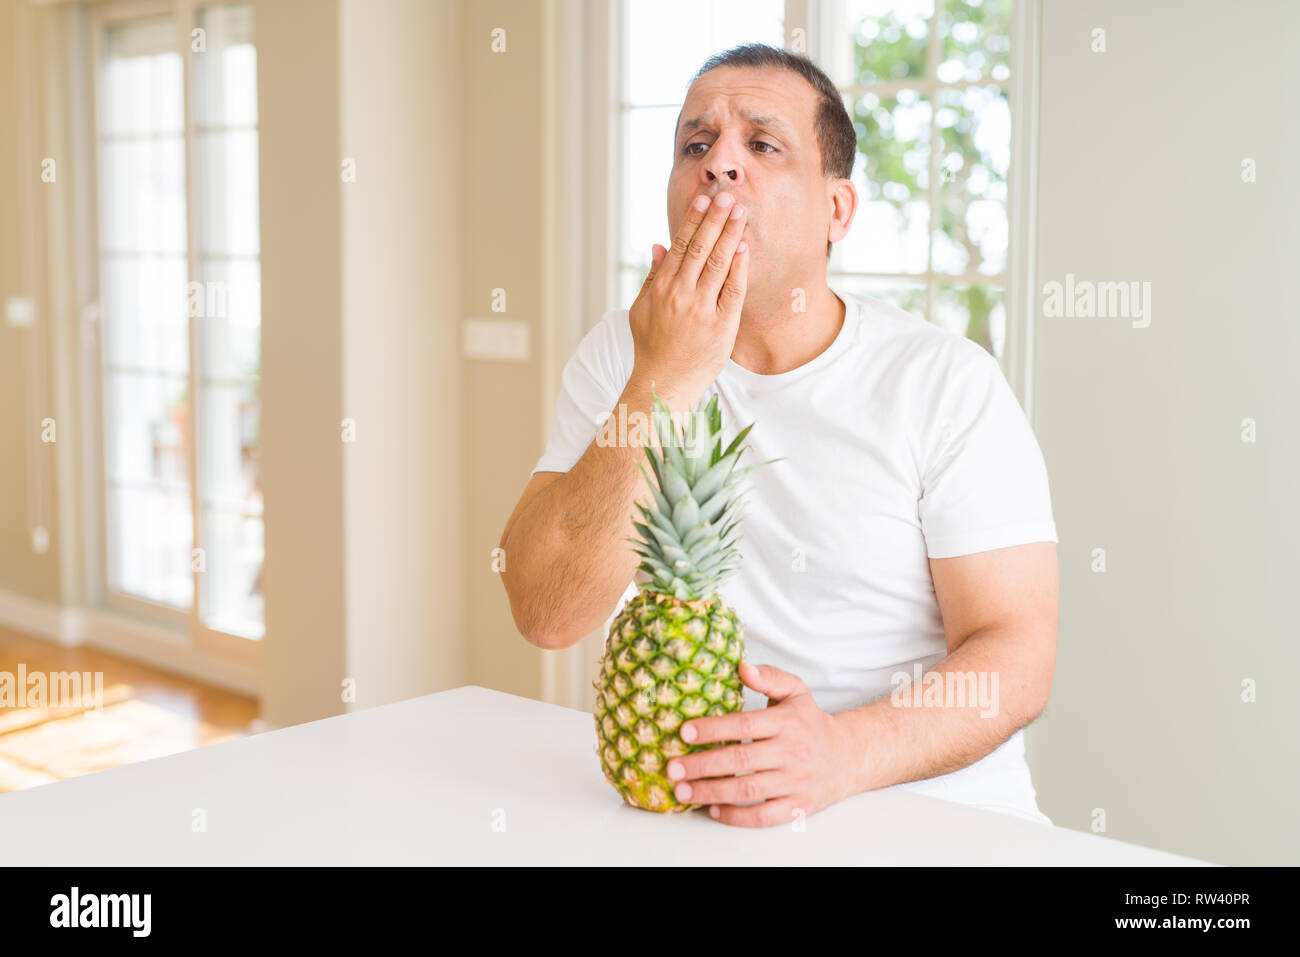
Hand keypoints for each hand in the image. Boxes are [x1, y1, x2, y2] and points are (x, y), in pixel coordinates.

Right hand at [628, 191, 748, 409]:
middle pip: (701, 248)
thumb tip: (658, 245)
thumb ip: (652, 276)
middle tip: (728, 195)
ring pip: (719, 263)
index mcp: (661, 288)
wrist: (664, 384)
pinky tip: (744, 248)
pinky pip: (733, 290)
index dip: (693, 221)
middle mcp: (681, 295)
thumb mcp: (641, 310)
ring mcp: (701, 309)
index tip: (703, 200)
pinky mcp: (721, 325)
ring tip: (740, 212)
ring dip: (730, 234)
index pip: (681, 246)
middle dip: (715, 219)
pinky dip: (739, 268)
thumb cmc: (652, 348)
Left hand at [665, 661, 857, 826]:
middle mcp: (793, 752)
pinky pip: (763, 816)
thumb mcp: (796, 691)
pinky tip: (713, 809)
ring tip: (682, 791)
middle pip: (741, 760)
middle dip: (702, 765)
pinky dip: (736, 816)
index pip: (745, 724)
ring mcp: (795, 782)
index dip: (713, 729)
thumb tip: (741, 668)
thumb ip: (769, 677)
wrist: (847, 757)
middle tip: (673, 768)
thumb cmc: (810, 723)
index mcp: (788, 722)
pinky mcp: (797, 806)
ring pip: (748, 790)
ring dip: (711, 792)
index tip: (684, 732)